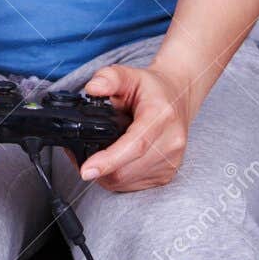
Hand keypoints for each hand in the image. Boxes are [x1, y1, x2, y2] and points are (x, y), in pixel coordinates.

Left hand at [75, 63, 194, 190]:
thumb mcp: (128, 74)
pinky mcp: (167, 174)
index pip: (135, 144)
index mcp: (161, 116)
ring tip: (99, 152)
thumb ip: (108, 78)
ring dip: (106, 173)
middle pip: (126, 168)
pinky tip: (114, 160)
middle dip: (98, 165)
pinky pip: (133, 185)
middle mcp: (171, 141)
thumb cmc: (151, 88)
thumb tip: (92, 89)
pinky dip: (117, 176)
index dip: (109, 160)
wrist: (178, 97)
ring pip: (126, 181)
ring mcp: (171, 161)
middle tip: (80, 152)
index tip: (86, 170)